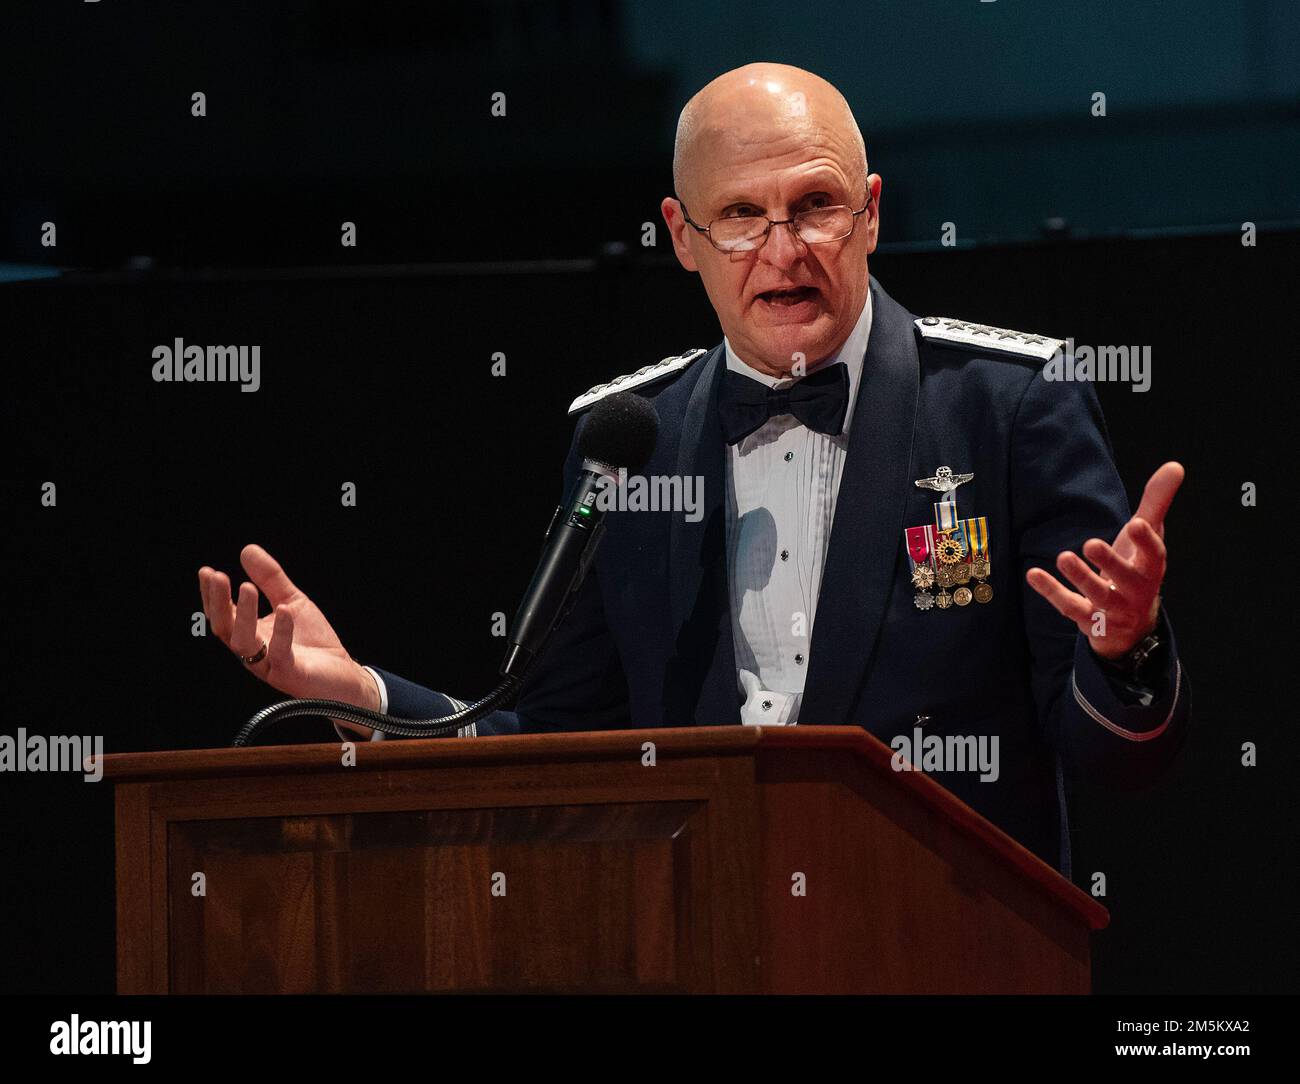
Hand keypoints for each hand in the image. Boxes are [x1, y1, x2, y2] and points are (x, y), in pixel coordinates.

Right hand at [198, 544, 379, 708]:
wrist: (343, 674)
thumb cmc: (313, 642)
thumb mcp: (291, 601)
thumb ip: (270, 578)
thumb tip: (247, 550)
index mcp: (250, 634)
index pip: (223, 615)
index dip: (212, 595)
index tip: (208, 571)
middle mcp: (254, 651)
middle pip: (225, 628)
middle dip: (219, 602)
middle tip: (218, 576)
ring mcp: (270, 664)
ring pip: (245, 643)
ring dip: (244, 614)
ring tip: (246, 587)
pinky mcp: (291, 674)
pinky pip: (281, 654)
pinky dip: (281, 631)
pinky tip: (284, 610)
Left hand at [1026, 462, 1183, 659]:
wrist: (1131, 626)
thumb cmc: (1138, 569)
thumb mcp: (1148, 536)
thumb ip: (1157, 502)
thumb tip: (1175, 465)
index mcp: (1151, 568)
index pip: (1154, 555)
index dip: (1147, 540)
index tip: (1138, 522)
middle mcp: (1136, 590)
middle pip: (1126, 577)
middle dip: (1109, 562)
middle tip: (1090, 544)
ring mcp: (1113, 609)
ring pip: (1097, 595)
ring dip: (1080, 578)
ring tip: (1064, 557)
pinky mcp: (1090, 620)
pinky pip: (1070, 608)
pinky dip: (1052, 592)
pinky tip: (1033, 574)